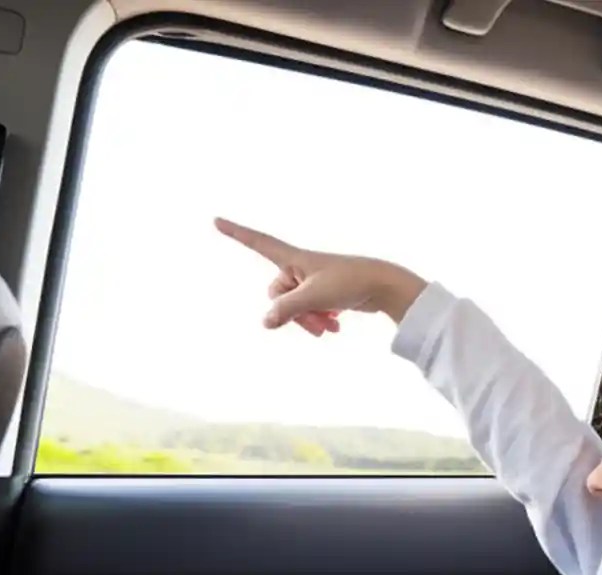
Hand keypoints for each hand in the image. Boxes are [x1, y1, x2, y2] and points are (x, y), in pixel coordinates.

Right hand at [214, 218, 426, 335]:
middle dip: (294, 314)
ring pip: (295, 307)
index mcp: (294, 258)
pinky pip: (310, 310)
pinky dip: (320, 320)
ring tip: (328, 328)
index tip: (216, 219)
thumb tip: (266, 322)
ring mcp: (312, 281)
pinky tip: (335, 327)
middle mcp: (300, 267)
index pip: (258, 242)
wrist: (385, 286)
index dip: (236, 233)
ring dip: (308, 321)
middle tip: (316, 324)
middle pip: (278, 294)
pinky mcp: (325, 293)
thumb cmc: (350, 283)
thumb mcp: (314, 297)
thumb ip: (287, 310)